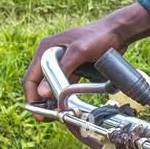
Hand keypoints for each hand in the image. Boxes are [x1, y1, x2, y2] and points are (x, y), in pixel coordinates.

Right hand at [21, 2, 149, 117]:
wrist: (118, 31)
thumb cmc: (98, 36)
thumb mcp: (79, 51)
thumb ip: (63, 69)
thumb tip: (43, 92)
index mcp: (46, 48)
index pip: (31, 77)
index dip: (32, 96)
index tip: (38, 112)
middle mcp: (50, 55)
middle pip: (39, 83)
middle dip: (42, 101)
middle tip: (48, 116)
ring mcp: (62, 61)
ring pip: (51, 85)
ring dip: (53, 99)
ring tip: (58, 112)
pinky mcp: (73, 67)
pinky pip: (64, 83)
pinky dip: (64, 93)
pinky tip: (67, 103)